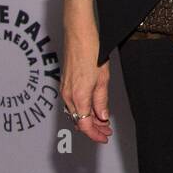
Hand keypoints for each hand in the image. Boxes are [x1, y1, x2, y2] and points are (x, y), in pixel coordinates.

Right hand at [61, 0, 112, 143]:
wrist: (78, 34)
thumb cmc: (92, 51)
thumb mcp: (103, 77)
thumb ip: (101, 99)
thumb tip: (102, 116)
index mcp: (79, 96)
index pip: (85, 125)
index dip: (95, 134)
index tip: (105, 137)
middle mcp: (69, 96)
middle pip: (79, 121)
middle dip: (94, 128)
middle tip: (107, 131)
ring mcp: (65, 90)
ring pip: (75, 113)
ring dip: (88, 120)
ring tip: (103, 122)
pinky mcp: (65, 84)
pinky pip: (73, 104)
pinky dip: (83, 110)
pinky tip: (93, 109)